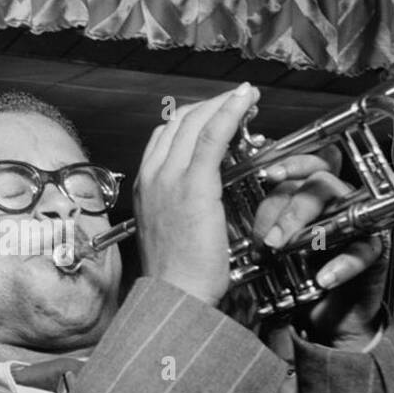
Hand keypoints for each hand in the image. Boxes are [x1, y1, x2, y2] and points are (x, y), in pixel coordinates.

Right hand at [134, 85, 260, 305]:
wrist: (173, 295)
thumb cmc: (177, 274)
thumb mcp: (169, 231)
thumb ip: (179, 206)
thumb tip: (199, 197)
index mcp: (145, 185)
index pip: (166, 135)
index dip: (193, 117)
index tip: (216, 113)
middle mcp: (152, 175)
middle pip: (179, 122)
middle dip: (211, 104)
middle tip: (239, 100)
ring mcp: (170, 177)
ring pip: (196, 122)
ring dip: (224, 103)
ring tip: (248, 98)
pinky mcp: (194, 184)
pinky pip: (212, 135)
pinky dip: (230, 111)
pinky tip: (246, 101)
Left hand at [256, 153, 389, 346]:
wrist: (319, 315)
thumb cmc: (297, 274)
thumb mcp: (275, 245)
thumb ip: (267, 225)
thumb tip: (254, 224)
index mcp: (312, 194)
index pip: (307, 165)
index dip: (290, 165)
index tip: (267, 175)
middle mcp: (337, 202)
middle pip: (322, 183)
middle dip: (293, 208)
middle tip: (271, 238)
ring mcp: (357, 224)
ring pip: (342, 209)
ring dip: (312, 232)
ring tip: (288, 252)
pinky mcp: (373, 252)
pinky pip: (362, 251)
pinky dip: (341, 264)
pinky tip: (322, 278)